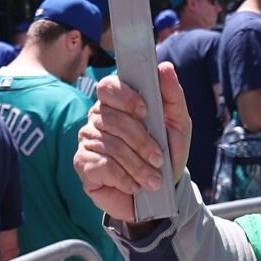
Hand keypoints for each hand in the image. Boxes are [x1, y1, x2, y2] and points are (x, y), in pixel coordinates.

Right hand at [74, 63, 189, 220]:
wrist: (158, 193)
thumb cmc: (166, 152)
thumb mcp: (177, 124)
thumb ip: (172, 95)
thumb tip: (165, 67)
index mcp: (117, 102)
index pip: (108, 86)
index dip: (125, 97)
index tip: (145, 111)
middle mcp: (97, 116)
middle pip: (112, 119)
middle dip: (141, 142)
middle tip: (158, 159)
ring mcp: (87, 139)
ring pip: (111, 145)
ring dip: (138, 165)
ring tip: (152, 179)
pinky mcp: (82, 163)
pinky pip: (102, 165)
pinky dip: (125, 178)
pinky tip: (134, 186)